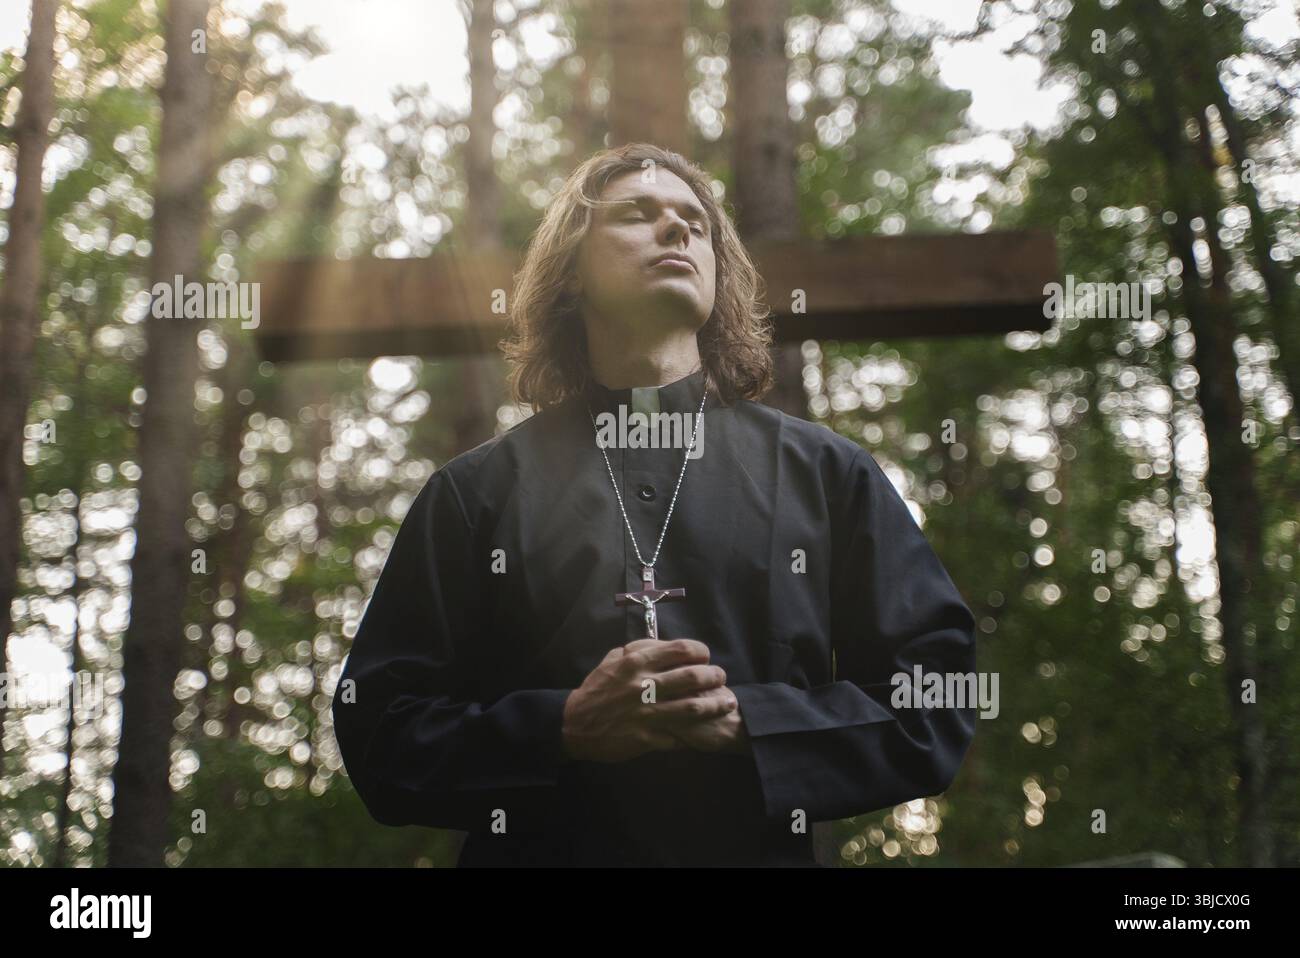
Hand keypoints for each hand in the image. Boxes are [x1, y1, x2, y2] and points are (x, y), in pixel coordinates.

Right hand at [561, 638, 732, 762]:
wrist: (574, 724)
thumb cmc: (597, 690)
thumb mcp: (613, 660)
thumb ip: (639, 649)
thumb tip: (665, 644)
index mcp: (637, 662)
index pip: (681, 649)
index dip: (701, 652)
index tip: (705, 657)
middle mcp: (644, 685)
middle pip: (693, 677)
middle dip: (715, 676)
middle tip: (722, 678)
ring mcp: (646, 713)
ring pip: (692, 708)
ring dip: (715, 705)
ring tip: (728, 702)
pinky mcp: (646, 738)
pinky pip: (679, 736)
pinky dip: (695, 734)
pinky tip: (706, 731)